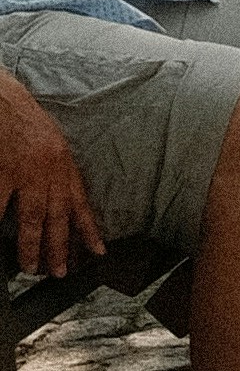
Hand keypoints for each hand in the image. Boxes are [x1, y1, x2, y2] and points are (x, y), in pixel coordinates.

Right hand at [0, 66, 102, 285]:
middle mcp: (49, 170)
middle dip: (59, 247)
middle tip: (58, 272)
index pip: (80, 202)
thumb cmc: (25, 120)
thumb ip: (56, 172)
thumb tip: (56, 204)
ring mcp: (25, 172)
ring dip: (31, 245)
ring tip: (30, 266)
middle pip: (57, 216)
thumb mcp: (51, 143)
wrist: (2, 98)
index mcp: (64, 162)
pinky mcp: (2, 171)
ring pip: (30, 217)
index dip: (89, 229)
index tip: (98, 251)